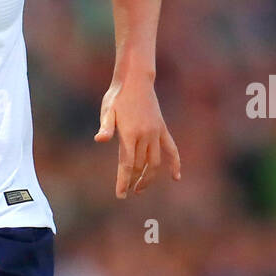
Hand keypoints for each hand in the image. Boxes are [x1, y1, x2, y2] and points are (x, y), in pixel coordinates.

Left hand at [94, 77, 181, 197]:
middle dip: (133, 181)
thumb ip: (106, 127)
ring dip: (148, 177)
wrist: (136, 80)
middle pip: (140, 166)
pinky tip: (175, 177)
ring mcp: (156, 133)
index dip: (123, 181)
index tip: (120, 195)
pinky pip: (171, 149)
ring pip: (155, 162)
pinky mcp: (162, 129)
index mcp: (130, 133)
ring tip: (140, 188)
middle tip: (127, 192)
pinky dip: (175, 163)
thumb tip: (99, 140)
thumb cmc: (117, 96)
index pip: (127, 164)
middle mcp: (145, 135)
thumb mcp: (107, 110)